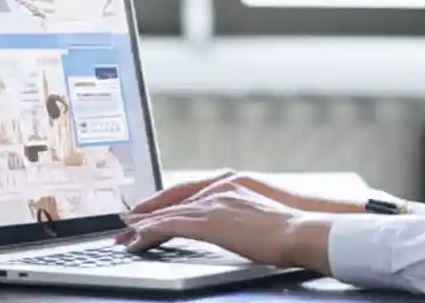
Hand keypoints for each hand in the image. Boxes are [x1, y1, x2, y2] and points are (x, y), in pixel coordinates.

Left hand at [117, 183, 334, 273]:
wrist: (300, 228)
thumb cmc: (290, 228)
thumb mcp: (261, 214)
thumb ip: (242, 215)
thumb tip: (236, 228)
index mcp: (231, 183)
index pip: (188, 191)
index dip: (166, 201)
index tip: (149, 210)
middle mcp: (218, 187)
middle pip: (173, 200)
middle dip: (148, 213)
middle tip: (126, 223)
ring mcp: (212, 202)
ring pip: (167, 212)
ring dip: (143, 225)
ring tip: (125, 235)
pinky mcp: (208, 220)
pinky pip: (169, 225)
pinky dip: (150, 232)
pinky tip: (139, 240)